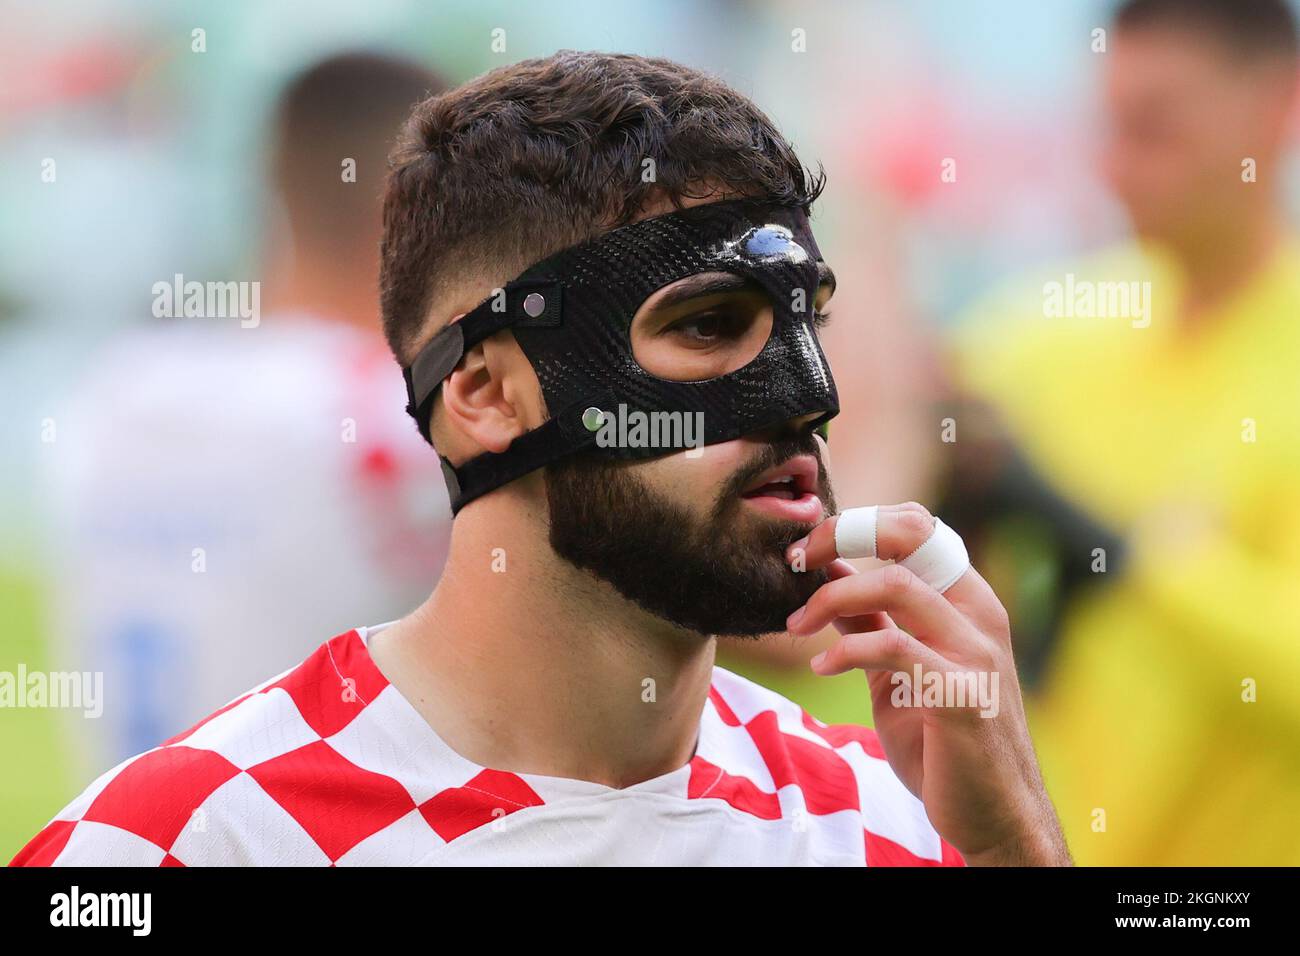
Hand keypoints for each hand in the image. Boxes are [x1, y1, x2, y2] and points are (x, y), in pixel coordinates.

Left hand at [785, 502, 1071, 865]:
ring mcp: (975, 653)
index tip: (805, 549)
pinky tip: (822, 667)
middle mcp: (978, 615)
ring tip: (797, 625)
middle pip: (909, 534)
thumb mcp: (898, 670)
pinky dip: (846, 651)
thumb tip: (826, 570)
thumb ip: (870, 621)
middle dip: (840, 534)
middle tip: (794, 561)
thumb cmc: (944, 740)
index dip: (855, 523)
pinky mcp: (962, 696)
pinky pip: (894, 648)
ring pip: (895, 584)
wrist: (994, 814)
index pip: (916, 525)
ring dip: (831, 596)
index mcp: (967, 601)